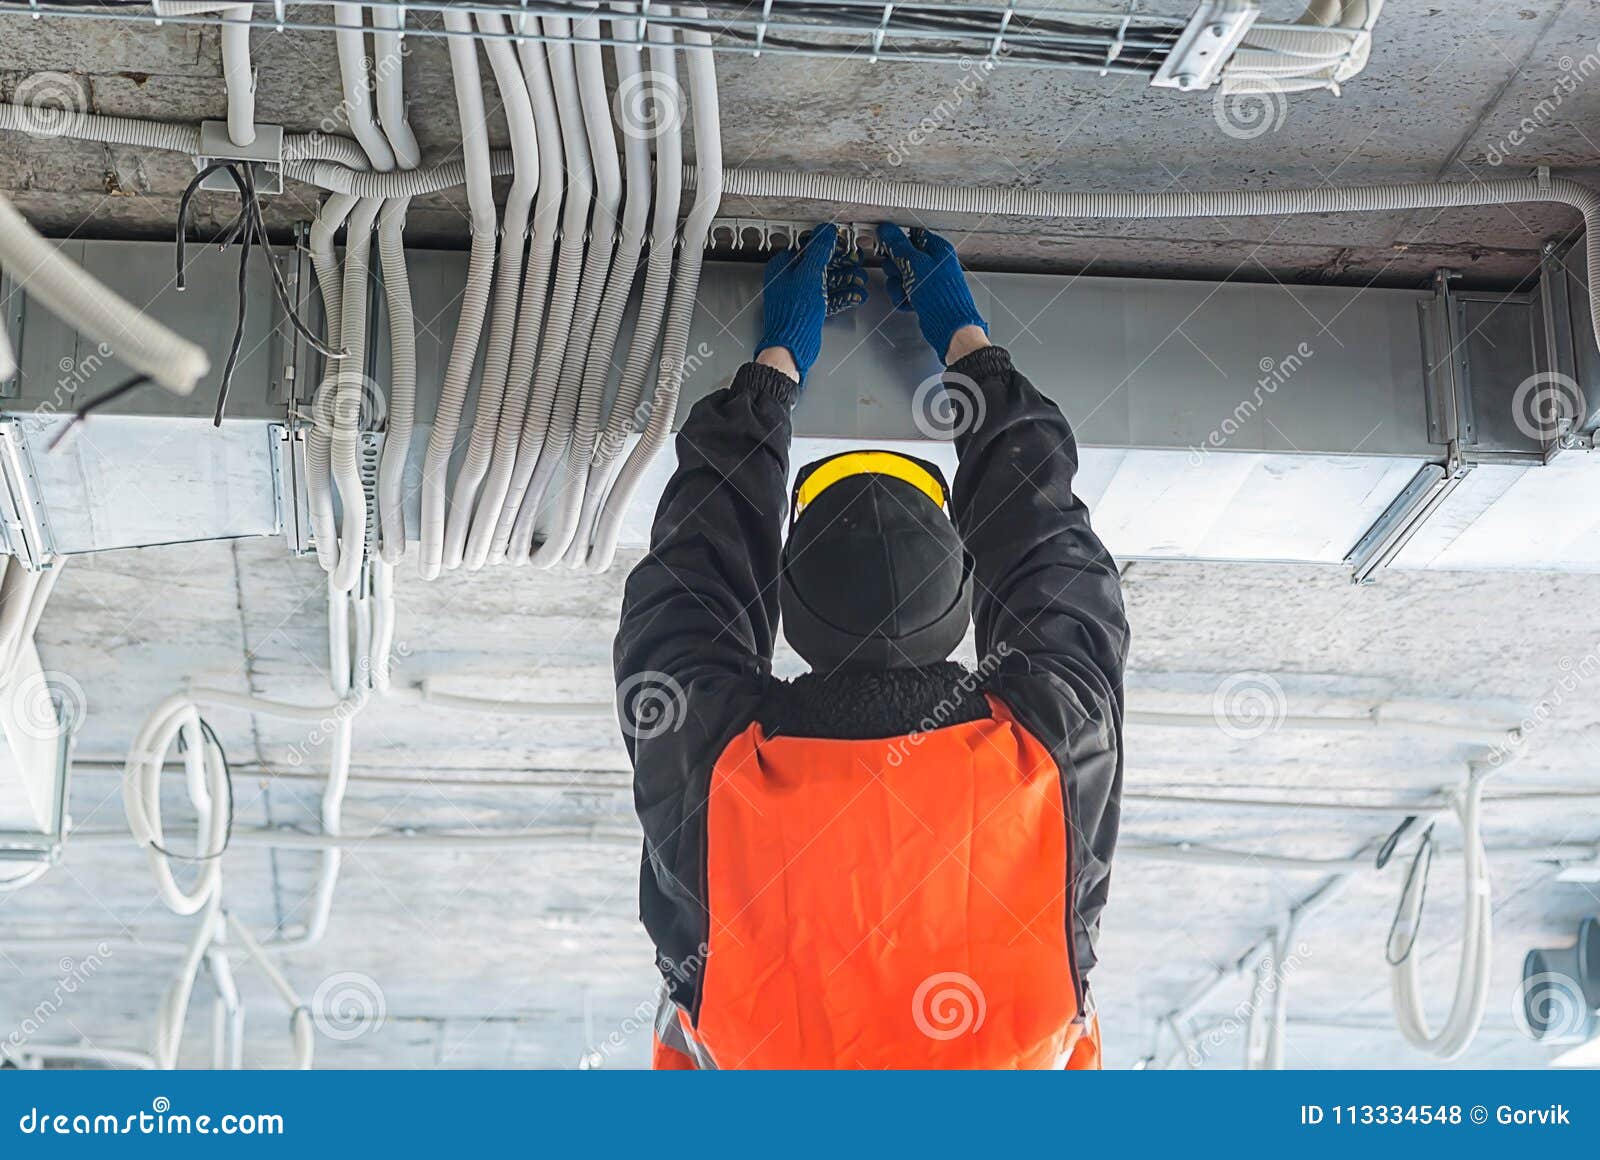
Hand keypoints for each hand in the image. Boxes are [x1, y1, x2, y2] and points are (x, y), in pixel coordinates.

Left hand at [756, 223, 862, 382]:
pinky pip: (828, 298)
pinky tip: (855, 295)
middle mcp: (789, 281)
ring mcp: (800, 297)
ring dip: (845, 280)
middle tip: (857, 261)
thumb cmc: (794, 312)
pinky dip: (842, 296)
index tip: (843, 244)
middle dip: (842, 264)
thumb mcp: (810, 274)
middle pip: (820, 265)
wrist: (792, 345)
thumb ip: (820, 250)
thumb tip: (826, 232)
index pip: (808, 248)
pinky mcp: (809, 311)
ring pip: (826, 282)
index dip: (828, 245)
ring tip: (861, 279)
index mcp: (783, 267)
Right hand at [876, 224, 987, 363]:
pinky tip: (910, 303)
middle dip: (896, 269)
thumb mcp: (916, 265)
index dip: (896, 241)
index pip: (911, 236)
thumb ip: (898, 246)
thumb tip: (886, 230)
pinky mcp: (922, 295)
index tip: (885, 247)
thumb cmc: (941, 296)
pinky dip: (903, 298)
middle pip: (902, 257)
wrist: (949, 326)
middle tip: (901, 274)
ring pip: (900, 276)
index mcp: (937, 248)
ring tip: (907, 292)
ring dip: (898, 286)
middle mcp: (933, 263)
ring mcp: (927, 280)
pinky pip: (903, 291)